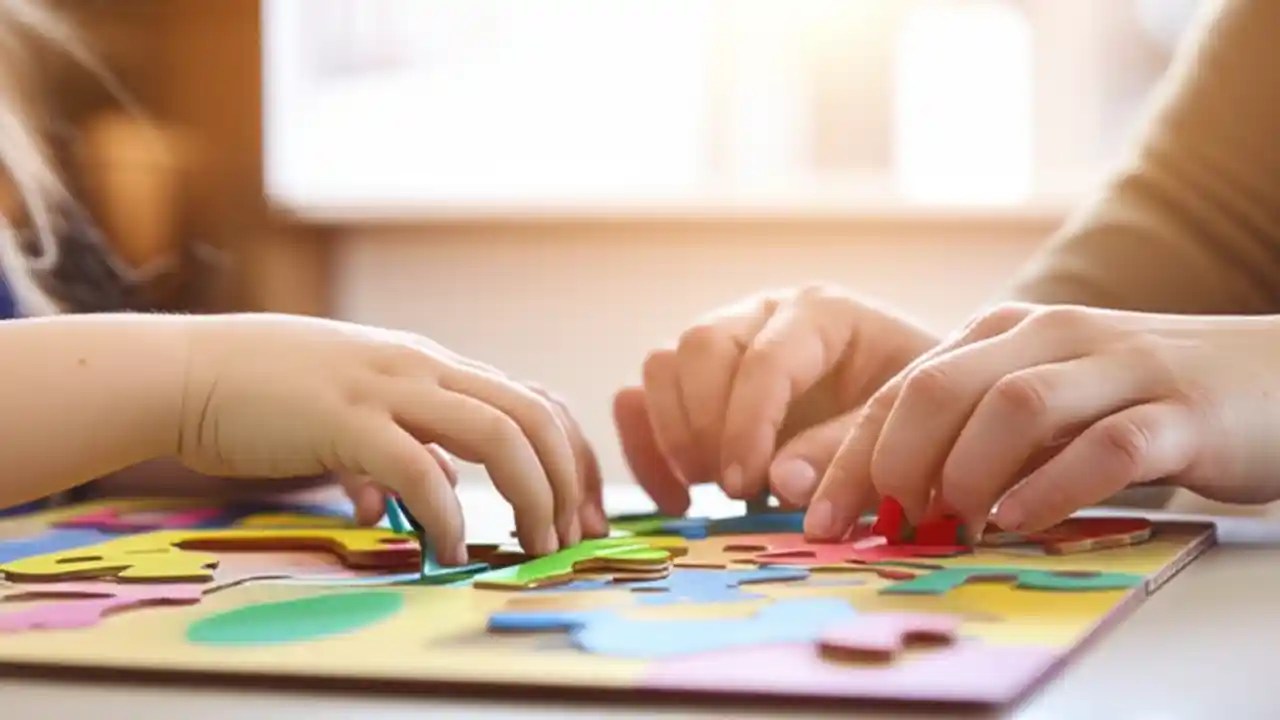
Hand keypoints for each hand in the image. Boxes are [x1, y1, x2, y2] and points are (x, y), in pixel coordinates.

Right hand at [177, 314, 605, 563]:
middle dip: (570, 480)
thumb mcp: (345, 414)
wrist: (182, 371)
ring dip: (532, 496)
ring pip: (498, 433)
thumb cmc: (261, 395)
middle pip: (535, 414)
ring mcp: (386, 388)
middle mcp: (422, 368)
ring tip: (535, 547)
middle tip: (575, 538)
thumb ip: (383, 453)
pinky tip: (445, 553)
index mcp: (430, 365)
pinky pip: (420, 470)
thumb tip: (396, 504)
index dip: (572, 456)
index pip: (533, 400)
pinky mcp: (345, 419)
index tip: (581, 510)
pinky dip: (447, 517)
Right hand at [614, 286, 935, 514]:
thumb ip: (841, 451)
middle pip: (697, 346)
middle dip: (705, 426)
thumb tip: (778, 481)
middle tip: (733, 489)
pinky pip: (641, 397)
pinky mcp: (697, 379)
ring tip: (710, 491)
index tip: (743, 486)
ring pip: (662, 366)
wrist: (916, 407)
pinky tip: (679, 498)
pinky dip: (646, 447)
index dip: (746, 424)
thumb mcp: (895, 427)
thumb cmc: (910, 411)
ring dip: (673, 435)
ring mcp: (724, 341)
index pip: (762, 358)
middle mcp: (761, 315)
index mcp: (820, 313)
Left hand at [807, 303, 1279, 540]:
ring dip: (967, 475)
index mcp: (1007, 331)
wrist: (1273, 376)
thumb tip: (889, 504)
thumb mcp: (1044, 403)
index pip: (905, 387)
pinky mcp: (1182, 412)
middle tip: (885, 525)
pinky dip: (1054, 486)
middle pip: (942, 386)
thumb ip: (976, 436)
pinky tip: (1020, 520)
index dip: (854, 455)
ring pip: (1016, 405)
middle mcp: (1053, 335)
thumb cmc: (1137, 400)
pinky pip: (1107, 447)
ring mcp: (1120, 368)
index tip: (822, 520)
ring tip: (950, 527)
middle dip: (893, 461)